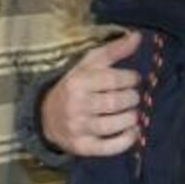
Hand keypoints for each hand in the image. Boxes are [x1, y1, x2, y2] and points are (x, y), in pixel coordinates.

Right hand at [41, 30, 143, 156]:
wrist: (47, 116)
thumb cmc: (76, 86)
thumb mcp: (89, 65)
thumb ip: (114, 50)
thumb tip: (138, 36)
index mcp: (77, 82)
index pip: (113, 79)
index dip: (130, 78)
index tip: (133, 79)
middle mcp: (76, 105)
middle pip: (117, 102)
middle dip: (132, 98)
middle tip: (132, 96)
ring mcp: (79, 128)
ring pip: (116, 124)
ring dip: (132, 118)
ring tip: (131, 112)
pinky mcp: (82, 147)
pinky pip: (111, 147)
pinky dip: (127, 139)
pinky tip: (132, 131)